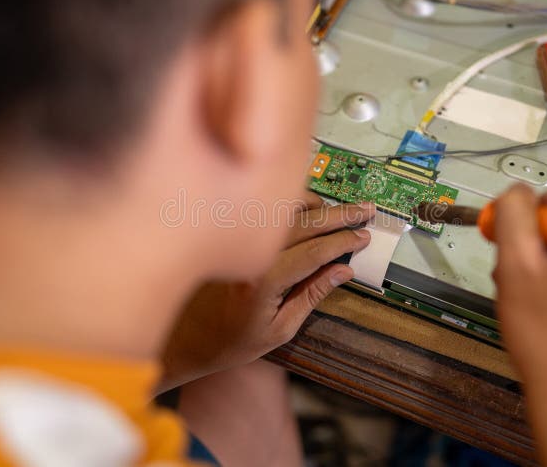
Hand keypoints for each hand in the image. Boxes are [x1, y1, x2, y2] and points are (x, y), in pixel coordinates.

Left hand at [159, 195, 373, 389]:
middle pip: (305, 222)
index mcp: (263, 279)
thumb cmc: (226, 342)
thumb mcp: (279, 329)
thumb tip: (342, 271)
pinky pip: (264, 208)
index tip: (364, 237)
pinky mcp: (228, 233)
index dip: (344, 243)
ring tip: (339, 209)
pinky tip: (305, 208)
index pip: (315, 251)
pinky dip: (290, 203)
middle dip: (340, 216)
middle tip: (365, 211)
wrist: (181, 339)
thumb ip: (312, 295)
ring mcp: (236, 239)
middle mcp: (248, 252)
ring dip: (316, 205)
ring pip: (284, 207)